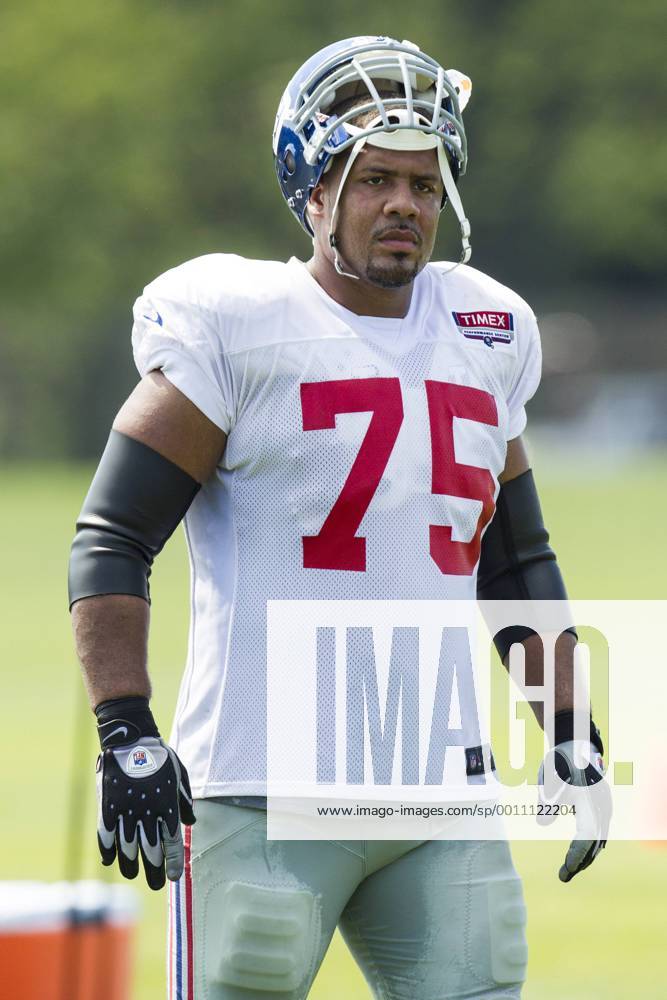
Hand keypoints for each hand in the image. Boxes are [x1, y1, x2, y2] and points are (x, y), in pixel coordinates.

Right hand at [95, 697, 195, 889]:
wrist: (132, 740)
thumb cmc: (160, 757)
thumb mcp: (180, 775)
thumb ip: (184, 801)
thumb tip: (191, 822)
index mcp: (167, 805)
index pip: (171, 842)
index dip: (172, 862)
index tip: (172, 877)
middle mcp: (147, 813)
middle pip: (151, 850)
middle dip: (154, 870)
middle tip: (156, 884)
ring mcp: (126, 811)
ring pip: (128, 847)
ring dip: (131, 864)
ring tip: (133, 874)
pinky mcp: (108, 807)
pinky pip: (107, 835)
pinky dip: (108, 850)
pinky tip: (111, 860)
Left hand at [538, 739, 611, 881]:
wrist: (576, 745)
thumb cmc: (560, 761)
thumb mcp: (549, 778)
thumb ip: (547, 801)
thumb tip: (543, 824)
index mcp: (590, 801)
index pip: (586, 836)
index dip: (577, 854)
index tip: (567, 867)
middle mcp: (602, 807)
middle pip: (594, 842)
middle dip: (580, 861)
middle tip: (563, 877)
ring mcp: (605, 807)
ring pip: (598, 839)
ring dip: (585, 855)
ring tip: (569, 871)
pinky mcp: (602, 807)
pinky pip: (599, 831)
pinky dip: (590, 845)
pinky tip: (581, 856)